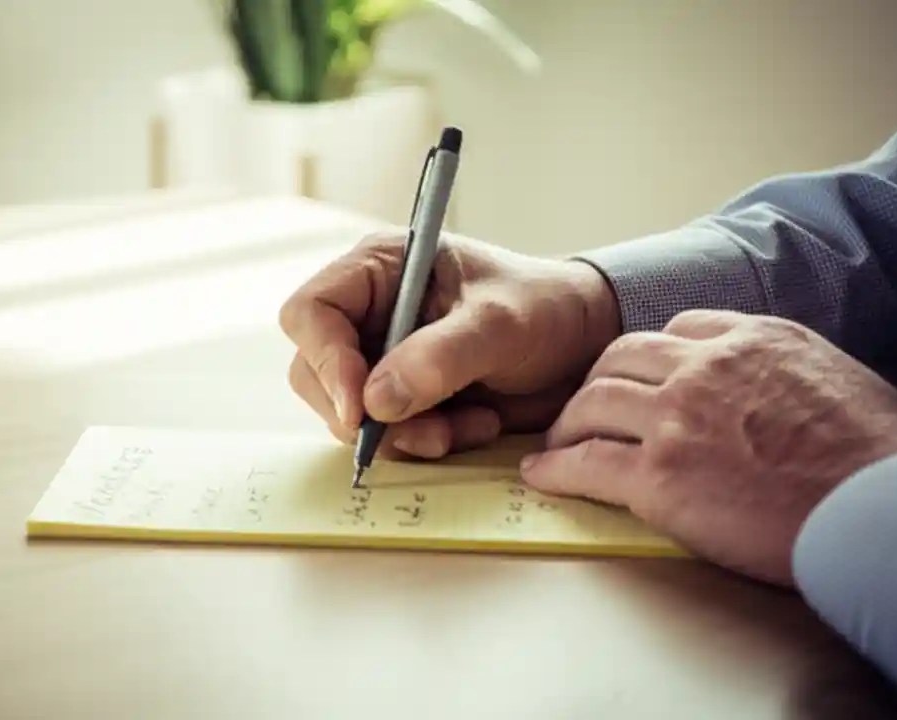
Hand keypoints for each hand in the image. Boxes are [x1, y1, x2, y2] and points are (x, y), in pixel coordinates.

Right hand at [278, 232, 620, 457]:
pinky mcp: (401, 397)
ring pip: (348, 413)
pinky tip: (475, 425)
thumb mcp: (499, 326)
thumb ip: (438, 358)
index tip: (361, 409)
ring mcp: (381, 357)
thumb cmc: (544, 310)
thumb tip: (375, 402)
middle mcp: (369, 312)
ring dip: (404, 434)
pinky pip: (385, 435)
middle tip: (429, 432)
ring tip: (467, 426)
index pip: (312, 312)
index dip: (326, 361)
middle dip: (368, 413)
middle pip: (316, 372)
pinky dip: (426, 443)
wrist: (584, 346)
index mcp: (379, 268)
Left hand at [521, 310, 896, 585]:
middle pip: (622, 357)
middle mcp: (707, 367)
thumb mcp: (837, 380)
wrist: (882, 513)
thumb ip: (784, 375)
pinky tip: (542, 473)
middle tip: (585, 407)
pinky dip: (555, 467)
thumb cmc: (881, 460)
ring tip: (557, 441)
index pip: (680, 327)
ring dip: (567, 422)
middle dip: (596, 381)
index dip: (651, 355)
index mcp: (755, 338)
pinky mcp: (659, 476)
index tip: (638, 376)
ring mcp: (677, 418)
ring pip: (593, 401)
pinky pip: (586, 463)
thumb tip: (773, 393)